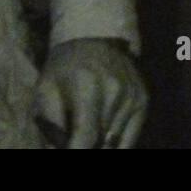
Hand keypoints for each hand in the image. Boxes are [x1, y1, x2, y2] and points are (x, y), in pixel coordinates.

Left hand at [32, 38, 146, 148]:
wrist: (93, 38)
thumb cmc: (63, 67)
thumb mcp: (47, 88)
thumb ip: (52, 122)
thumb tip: (54, 150)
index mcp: (87, 87)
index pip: (86, 136)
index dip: (76, 151)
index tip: (69, 151)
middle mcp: (115, 92)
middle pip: (102, 143)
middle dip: (87, 147)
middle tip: (76, 142)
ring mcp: (133, 97)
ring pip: (116, 143)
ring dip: (100, 146)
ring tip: (86, 137)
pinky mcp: (144, 101)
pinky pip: (130, 138)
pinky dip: (115, 144)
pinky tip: (102, 139)